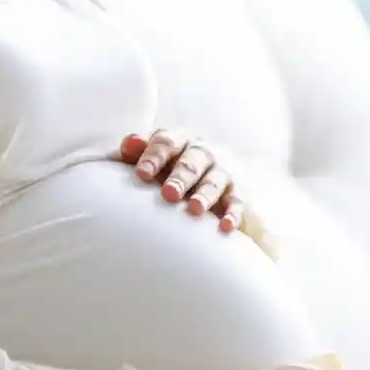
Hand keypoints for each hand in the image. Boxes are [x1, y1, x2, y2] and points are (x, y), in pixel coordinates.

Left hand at [118, 129, 241, 232]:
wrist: (217, 186)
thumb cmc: (174, 173)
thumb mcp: (157, 162)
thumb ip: (139, 153)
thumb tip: (129, 142)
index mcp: (180, 142)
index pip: (166, 143)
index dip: (154, 157)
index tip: (141, 175)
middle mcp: (203, 152)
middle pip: (192, 162)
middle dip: (180, 177)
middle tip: (169, 194)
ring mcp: (224, 172)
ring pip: (214, 181)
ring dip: (205, 195)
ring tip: (194, 210)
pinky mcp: (240, 193)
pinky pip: (238, 203)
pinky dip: (233, 214)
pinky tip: (225, 227)